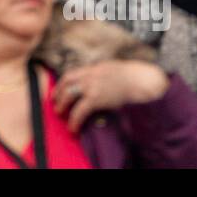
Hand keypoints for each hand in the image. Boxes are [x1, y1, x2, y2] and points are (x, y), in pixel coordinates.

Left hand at [53, 61, 169, 132]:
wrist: (140, 81)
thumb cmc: (133, 78)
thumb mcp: (114, 71)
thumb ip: (103, 76)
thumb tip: (100, 84)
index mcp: (94, 69)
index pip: (72, 73)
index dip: (62, 83)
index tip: (58, 90)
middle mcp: (90, 75)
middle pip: (67, 82)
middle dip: (59, 93)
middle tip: (56, 103)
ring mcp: (91, 86)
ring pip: (69, 95)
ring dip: (62, 105)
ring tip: (61, 114)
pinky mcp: (95, 98)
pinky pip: (79, 110)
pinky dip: (74, 120)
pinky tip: (73, 127)